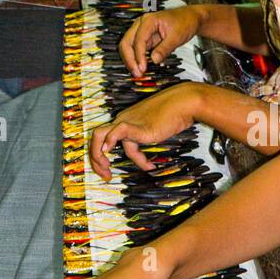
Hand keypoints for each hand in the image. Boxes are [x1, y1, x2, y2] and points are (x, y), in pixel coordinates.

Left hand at [88, 81, 203, 180]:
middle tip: (105, 175)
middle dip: (95, 159)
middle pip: (96, 137)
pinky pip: (117, 133)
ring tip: (109, 173)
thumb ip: (145, 142)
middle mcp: (122, 120)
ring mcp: (128, 122)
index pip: (104, 138)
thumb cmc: (173, 115)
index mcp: (125, 121)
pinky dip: (114, 145)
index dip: (102, 156)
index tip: (108, 170)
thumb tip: (146, 162)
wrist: (184, 103)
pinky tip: (126, 159)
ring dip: (98, 157)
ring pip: (100, 136)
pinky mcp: (137, 126)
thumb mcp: (154, 132)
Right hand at [119, 4, 202, 75]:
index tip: (142, 68)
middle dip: (130, 59)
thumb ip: (164, 49)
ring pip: (128, 46)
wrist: (190, 18)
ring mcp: (141, 31)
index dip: (139, 56)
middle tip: (137, 73)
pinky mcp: (144, 38)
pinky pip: (136, 49)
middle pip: (126, 42)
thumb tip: (154, 60)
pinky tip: (140, 68)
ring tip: (138, 73)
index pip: (138, 40)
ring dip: (131, 60)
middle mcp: (141, 24)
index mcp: (149, 20)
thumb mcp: (176, 37)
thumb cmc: (184, 22)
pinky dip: (136, 59)